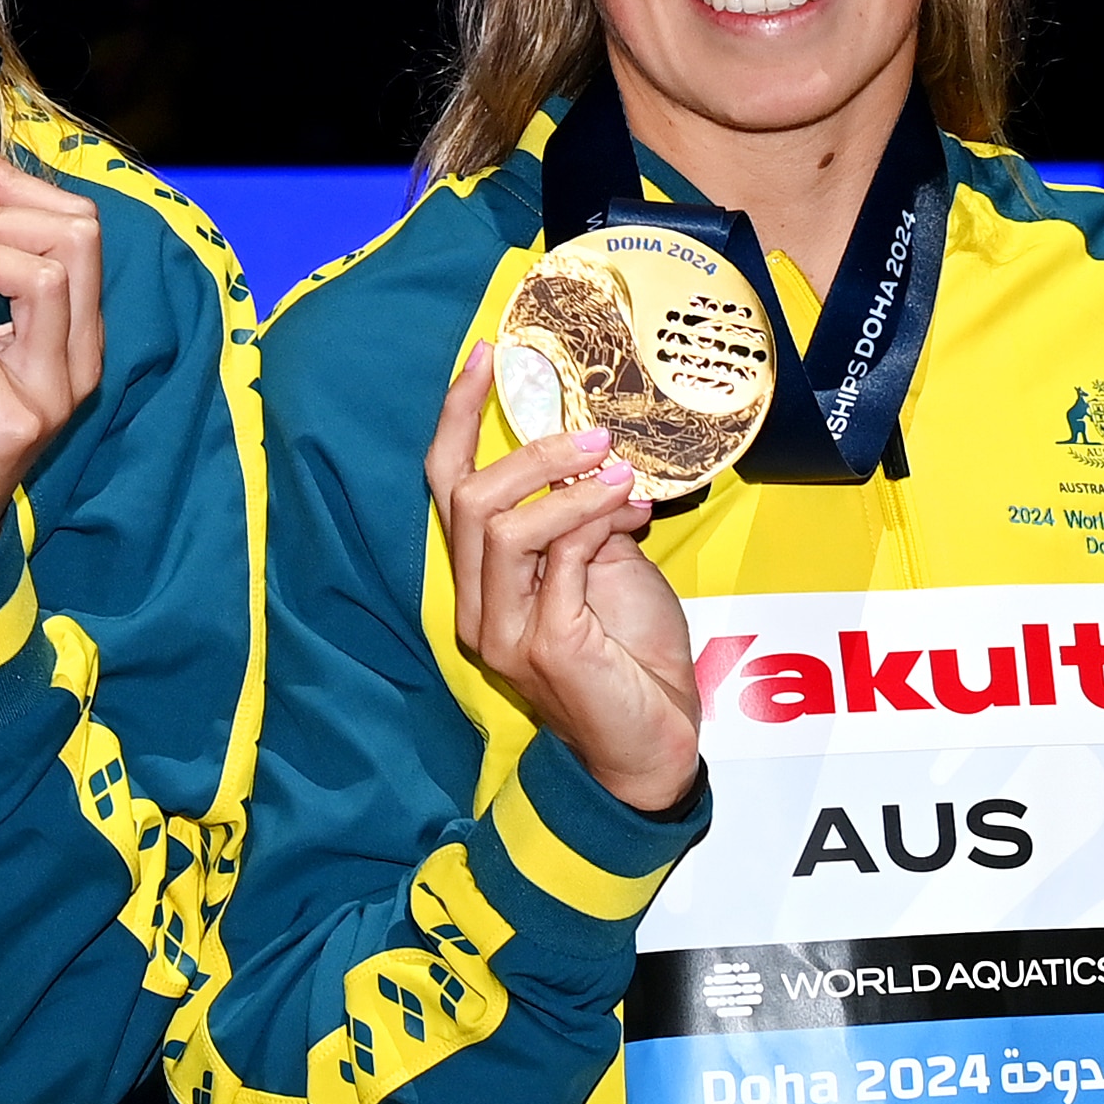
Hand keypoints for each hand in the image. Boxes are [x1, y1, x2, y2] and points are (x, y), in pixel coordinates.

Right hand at [426, 345, 700, 815]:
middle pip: (468, 501)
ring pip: (502, 528)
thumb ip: (586, 521)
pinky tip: (631, 512)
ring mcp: (506, 633)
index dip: (455, 418)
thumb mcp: (607, 570)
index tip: (483, 356)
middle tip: (593, 436)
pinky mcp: (546, 647)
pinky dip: (596, 522)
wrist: (656, 748)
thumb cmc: (631, 663)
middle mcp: (480, 609)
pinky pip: (561, 560)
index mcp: (484, 585)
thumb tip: (597, 462)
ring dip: (566, 486)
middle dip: (529, 452)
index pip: (447, 489)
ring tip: (621, 473)